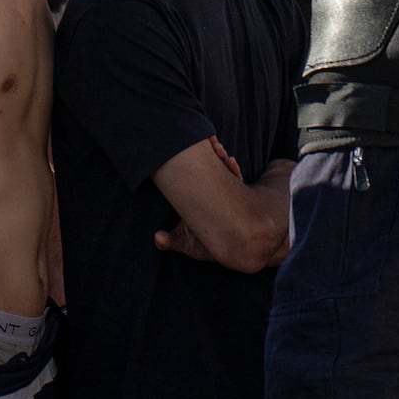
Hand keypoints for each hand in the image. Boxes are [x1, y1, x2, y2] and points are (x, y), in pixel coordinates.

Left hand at [154, 136, 240, 258]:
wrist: (231, 255)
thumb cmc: (205, 246)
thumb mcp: (186, 244)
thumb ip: (172, 241)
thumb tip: (157, 237)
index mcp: (196, 200)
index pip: (195, 176)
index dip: (196, 162)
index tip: (194, 150)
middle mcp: (211, 196)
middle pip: (211, 169)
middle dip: (211, 155)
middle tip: (210, 143)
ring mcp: (226, 198)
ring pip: (225, 174)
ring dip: (222, 161)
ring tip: (221, 151)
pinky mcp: (240, 204)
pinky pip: (238, 185)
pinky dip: (235, 173)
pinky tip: (233, 164)